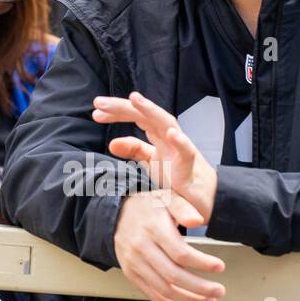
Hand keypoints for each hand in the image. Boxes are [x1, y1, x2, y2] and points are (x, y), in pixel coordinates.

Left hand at [96, 91, 217, 224]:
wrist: (204, 200)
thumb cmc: (179, 178)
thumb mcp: (151, 163)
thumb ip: (135, 151)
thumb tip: (112, 143)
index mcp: (158, 136)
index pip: (136, 117)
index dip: (116, 113)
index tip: (95, 113)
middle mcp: (169, 137)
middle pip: (146, 115)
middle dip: (123, 107)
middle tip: (99, 102)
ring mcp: (181, 149)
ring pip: (167, 124)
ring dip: (151, 111)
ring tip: (134, 99)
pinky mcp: (192, 166)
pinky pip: (187, 151)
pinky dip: (180, 142)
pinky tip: (171, 133)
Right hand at [112, 192, 225, 300]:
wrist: (117, 214)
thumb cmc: (148, 207)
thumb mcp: (166, 198)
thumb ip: (183, 207)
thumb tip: (197, 220)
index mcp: (152, 228)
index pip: (180, 252)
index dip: (202, 263)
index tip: (219, 266)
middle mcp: (140, 248)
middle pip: (173, 275)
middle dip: (200, 287)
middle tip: (219, 290)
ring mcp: (134, 263)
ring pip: (164, 290)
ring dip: (190, 300)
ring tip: (209, 300)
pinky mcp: (132, 274)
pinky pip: (154, 296)